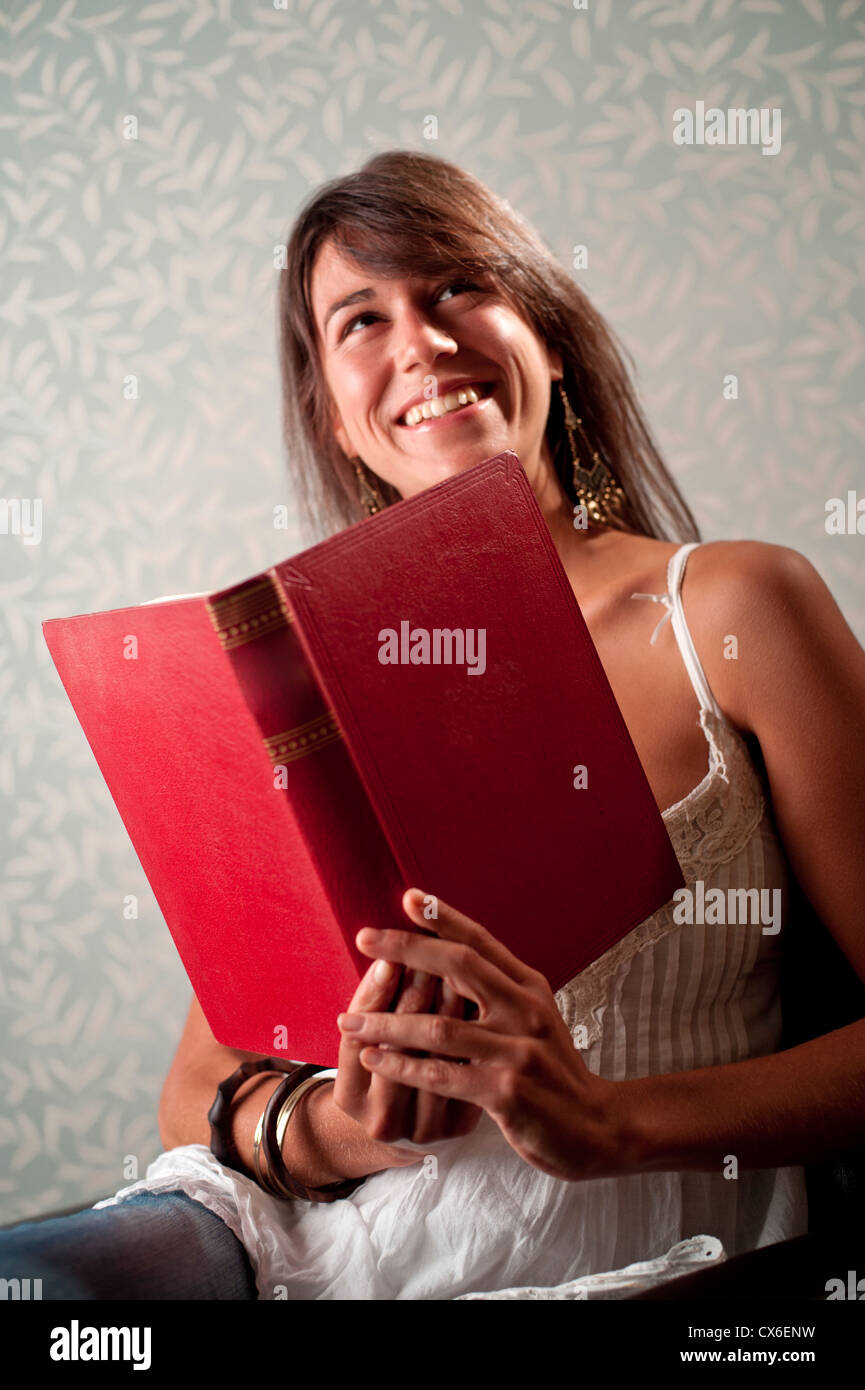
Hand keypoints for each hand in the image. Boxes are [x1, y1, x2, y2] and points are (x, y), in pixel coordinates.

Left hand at [337, 889, 628, 1182]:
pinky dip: (402, 1066)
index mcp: (529, 987)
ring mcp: (517, 1050)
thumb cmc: (552, 1070)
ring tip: (349, 1021)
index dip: (445, 917)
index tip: (409, 897)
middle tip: (364, 937)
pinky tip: (374, 1059)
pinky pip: (442, 1074)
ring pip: (438, 1027)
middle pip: (459, 965)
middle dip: (407, 948)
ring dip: (387, 1022)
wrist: (597, 1127)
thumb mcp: (534, 1018)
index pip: (481, 942)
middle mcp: (525, 1009)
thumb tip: (447, 954)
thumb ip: (498, 989)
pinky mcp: (507, 1091)